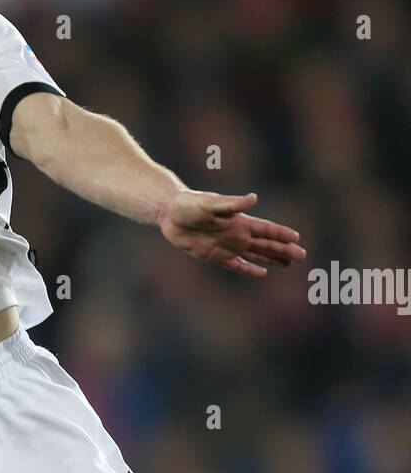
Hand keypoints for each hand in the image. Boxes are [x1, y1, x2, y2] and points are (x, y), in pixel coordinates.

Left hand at [159, 190, 305, 277]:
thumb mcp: (209, 203)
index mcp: (239, 221)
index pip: (265, 229)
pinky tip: (262, 273)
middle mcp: (237, 234)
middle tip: (302, 256)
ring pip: (255, 255)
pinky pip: (236, 265)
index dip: (281, 234)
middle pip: (266, 244)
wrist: (170, 213)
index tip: (297, 238)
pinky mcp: (215, 255)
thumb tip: (253, 199)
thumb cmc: (189, 204)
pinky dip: (249, 269)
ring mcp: (227, 245)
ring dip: (272, 259)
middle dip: (283, 250)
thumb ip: (231, 204)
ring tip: (289, 264)